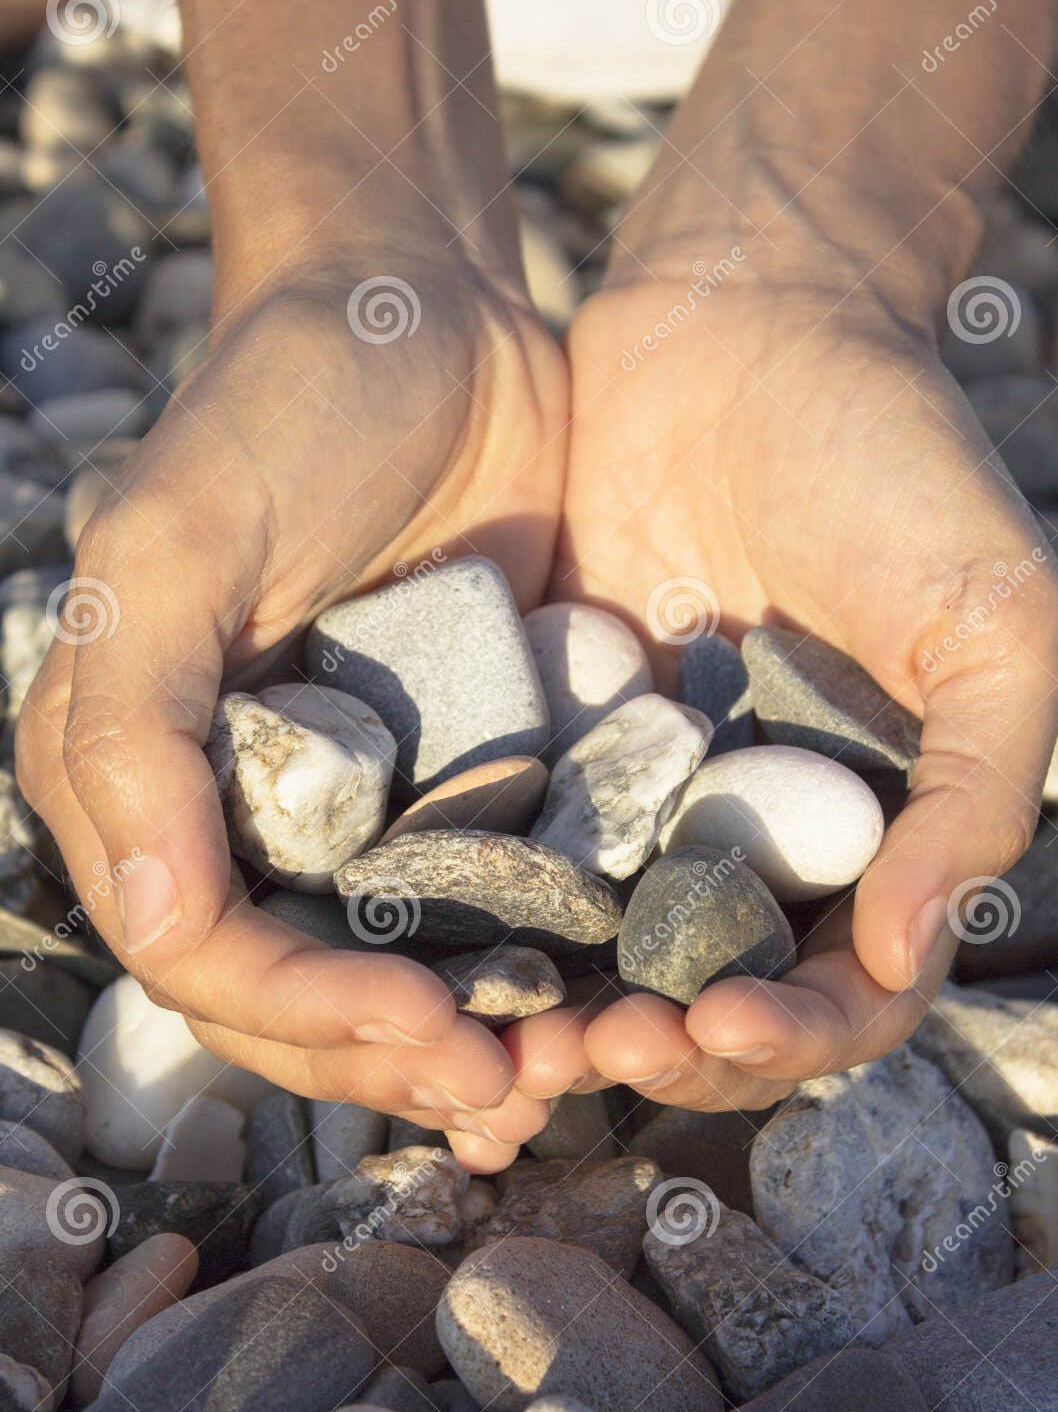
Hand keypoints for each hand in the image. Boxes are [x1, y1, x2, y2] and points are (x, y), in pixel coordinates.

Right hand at [17, 258, 567, 1170]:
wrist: (435, 324)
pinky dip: (508, 979)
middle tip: (504, 1088)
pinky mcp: (442, 783)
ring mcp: (340, 809)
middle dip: (384, 1055)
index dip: (304, 1013)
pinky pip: (466, 910)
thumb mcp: (180, 537)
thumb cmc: (284, 404)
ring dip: (449, 1048)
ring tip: (543, 1083)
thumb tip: (154, 924)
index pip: (199, 951)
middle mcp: (224, 813)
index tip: (429, 1030)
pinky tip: (572, 1020)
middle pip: (287, 994)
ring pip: (375, 977)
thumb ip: (131, 724)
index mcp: (130, 771)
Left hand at [506, 245, 1057, 1116]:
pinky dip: (500, 924)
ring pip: (613, 960)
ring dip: (571, 1018)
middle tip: (590, 1054)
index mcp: (878, 831)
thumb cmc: (895, 460)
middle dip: (665, 1050)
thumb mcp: (991, 623)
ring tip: (511, 1039)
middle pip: (719, 1004)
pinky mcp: (559, 747)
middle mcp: (766, 838)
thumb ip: (974, 791)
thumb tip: (910, 953)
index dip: (791, 1035)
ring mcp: (656, 799)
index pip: (847, 994)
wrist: (742, 321)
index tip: (716, 1019)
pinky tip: (451, 956)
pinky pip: (528, 859)